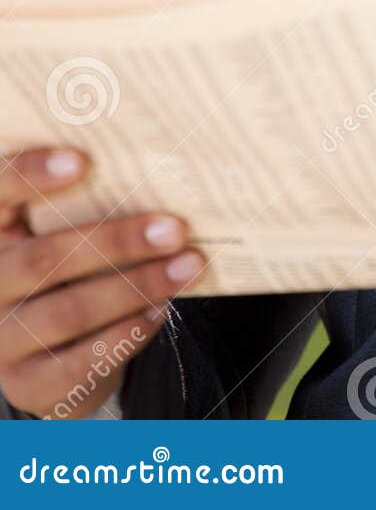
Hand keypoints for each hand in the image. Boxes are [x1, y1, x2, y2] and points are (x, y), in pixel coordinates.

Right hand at [0, 147, 204, 418]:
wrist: (54, 358)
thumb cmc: (70, 271)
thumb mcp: (61, 233)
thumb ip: (83, 204)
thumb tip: (154, 165)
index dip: (30, 173)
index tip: (83, 160)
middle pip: (44, 259)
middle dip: (117, 241)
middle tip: (175, 228)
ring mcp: (2, 339)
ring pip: (69, 311)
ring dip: (138, 286)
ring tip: (188, 266)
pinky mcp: (26, 384)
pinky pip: (80, 362)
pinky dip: (128, 333)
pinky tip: (161, 310)